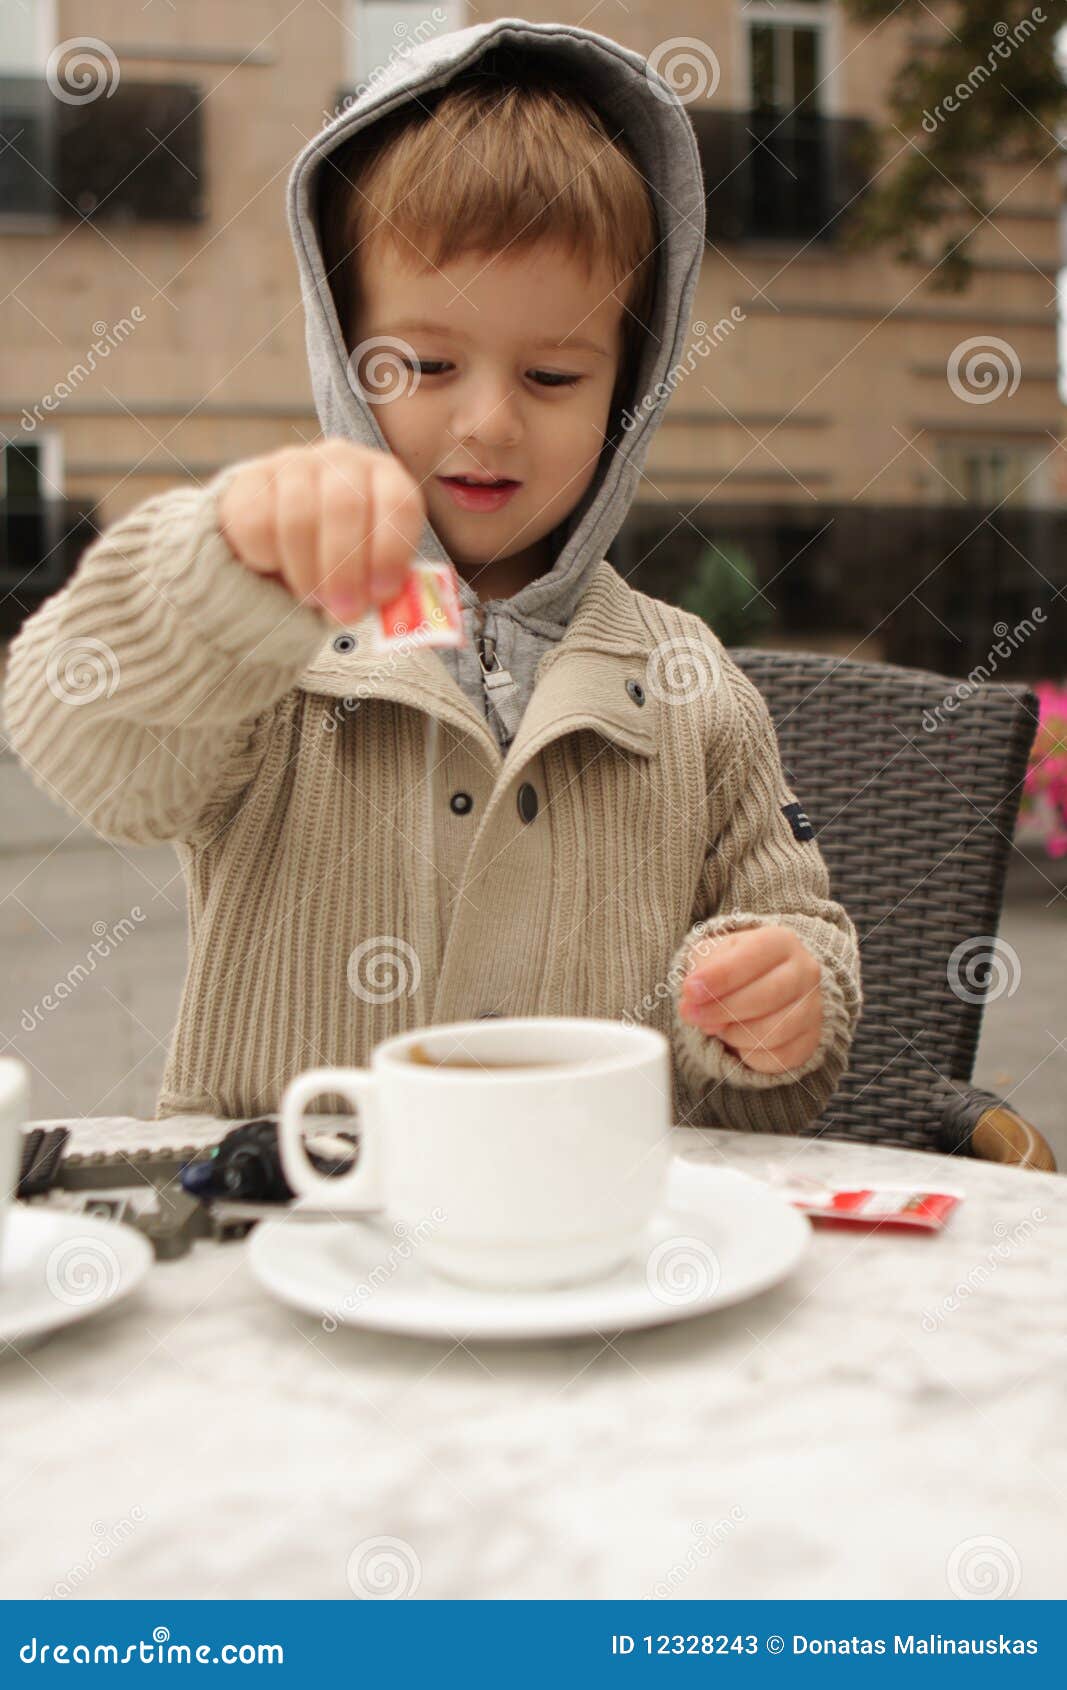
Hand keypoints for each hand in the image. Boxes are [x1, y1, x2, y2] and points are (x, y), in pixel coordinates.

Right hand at [217, 439, 425, 621]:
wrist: (280, 534)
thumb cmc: (340, 557)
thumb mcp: (370, 568)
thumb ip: (383, 587)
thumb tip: (393, 619)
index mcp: (386, 477)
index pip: (399, 504)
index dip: (391, 553)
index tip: (380, 594)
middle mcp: (343, 460)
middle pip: (345, 506)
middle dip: (345, 568)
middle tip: (343, 611)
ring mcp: (294, 463)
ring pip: (299, 517)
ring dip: (307, 571)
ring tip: (312, 599)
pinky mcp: (250, 478)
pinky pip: (256, 523)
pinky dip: (267, 558)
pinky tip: (275, 570)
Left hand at [678, 925, 822, 1074]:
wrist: (764, 983)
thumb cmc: (735, 967)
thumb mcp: (714, 955)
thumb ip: (701, 973)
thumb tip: (694, 1006)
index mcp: (780, 942)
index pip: (753, 956)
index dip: (719, 976)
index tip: (689, 990)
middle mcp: (805, 971)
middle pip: (766, 996)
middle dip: (721, 1009)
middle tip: (691, 1014)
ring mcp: (813, 1007)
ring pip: (774, 1031)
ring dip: (734, 1033)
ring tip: (715, 1026)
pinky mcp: (810, 1040)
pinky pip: (779, 1057)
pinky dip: (750, 1054)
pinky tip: (736, 1041)